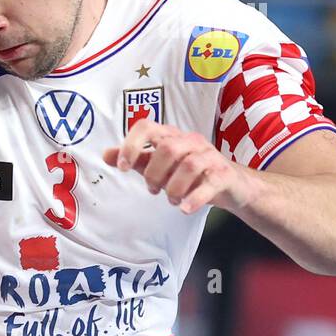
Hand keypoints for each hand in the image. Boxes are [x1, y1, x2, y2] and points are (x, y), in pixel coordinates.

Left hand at [103, 119, 258, 214]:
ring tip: (171, 199)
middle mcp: (190, 141)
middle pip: (168, 148)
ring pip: (189, 165)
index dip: (131, 145)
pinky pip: (210, 183)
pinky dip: (194, 198)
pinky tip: (184, 209)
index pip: (147, 126)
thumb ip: (135, 159)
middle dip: (154, 174)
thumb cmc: (188, 173)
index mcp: (170, 136)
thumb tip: (105, 154)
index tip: (123, 167)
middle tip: (153, 190)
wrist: (230, 185)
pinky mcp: (224, 175)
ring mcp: (210, 156)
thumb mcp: (158, 165)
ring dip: (174, 187)